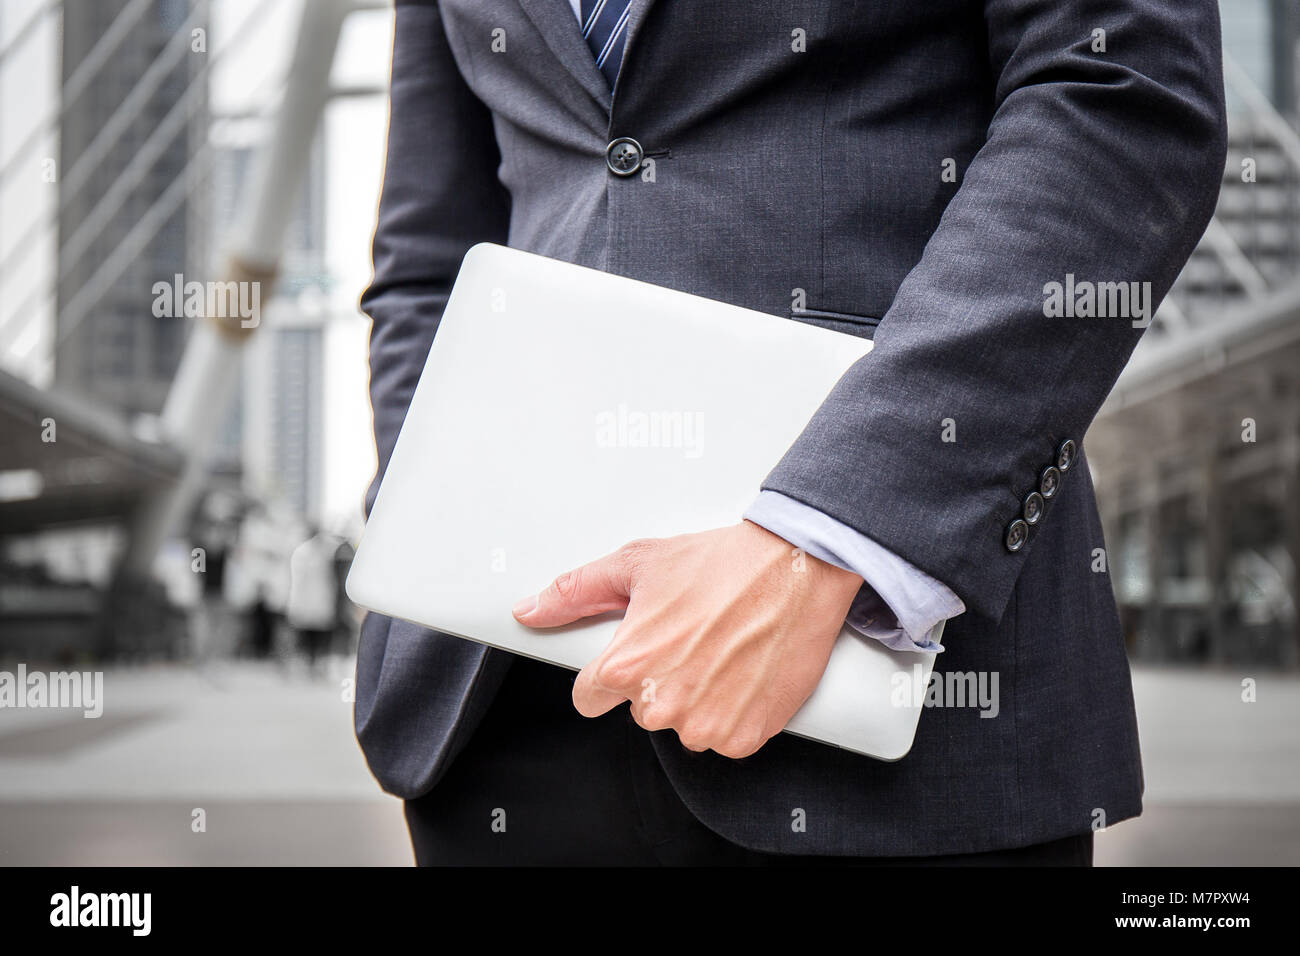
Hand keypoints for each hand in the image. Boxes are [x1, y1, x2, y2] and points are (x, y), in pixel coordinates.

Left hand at [512, 520, 862, 757]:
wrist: (797, 569)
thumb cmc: (723, 563)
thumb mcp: (639, 563)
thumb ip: (575, 592)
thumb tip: (531, 610)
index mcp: (628, 666)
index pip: (589, 698)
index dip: (610, 673)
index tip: (637, 655)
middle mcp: (662, 705)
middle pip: (640, 710)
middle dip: (659, 680)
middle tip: (692, 638)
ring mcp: (705, 725)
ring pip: (684, 726)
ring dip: (698, 699)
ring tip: (723, 649)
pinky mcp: (745, 736)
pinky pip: (725, 737)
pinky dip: (734, 711)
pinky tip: (744, 670)